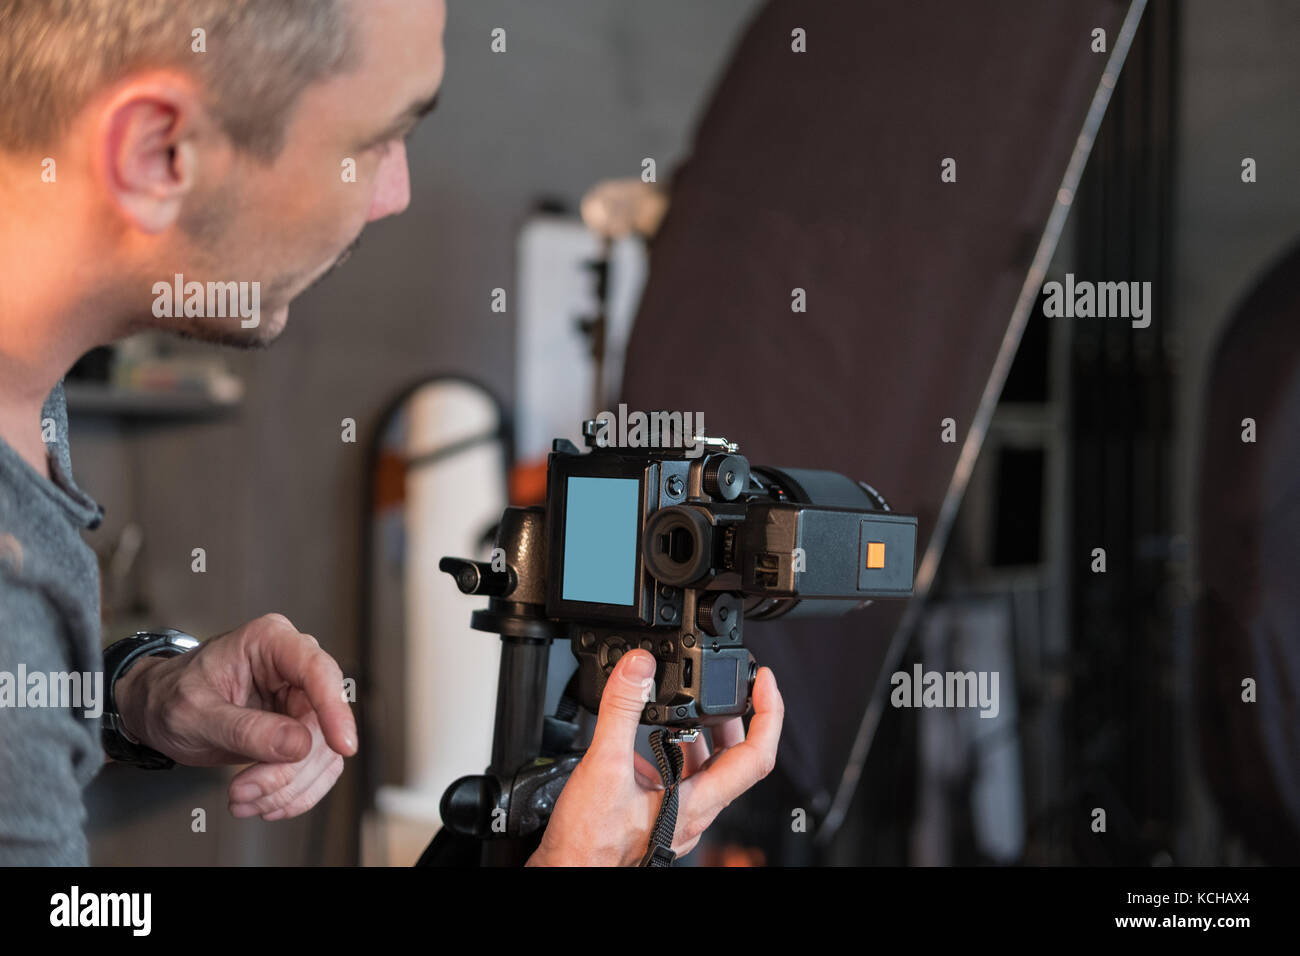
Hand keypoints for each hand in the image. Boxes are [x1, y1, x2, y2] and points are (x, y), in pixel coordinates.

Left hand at [113, 613, 357, 820]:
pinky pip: (317, 767)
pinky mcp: (301, 729)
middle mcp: (294, 666)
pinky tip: (261, 803)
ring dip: (286, 786)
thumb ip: (245, 729)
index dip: (335, 708)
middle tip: (242, 792)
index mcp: (270, 641)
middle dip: (287, 768)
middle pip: (320, 722)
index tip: (342, 746)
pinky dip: (292, 793)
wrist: (155, 711)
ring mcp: (301, 699)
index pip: (317, 670)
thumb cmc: (169, 697)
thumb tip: (299, 745)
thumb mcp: (194, 714)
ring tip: (241, 800)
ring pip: (323, 751)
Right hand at [527, 649, 782, 865]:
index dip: (768, 714)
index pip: (756, 756)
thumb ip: (621, 711)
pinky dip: (672, 748)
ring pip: (706, 766)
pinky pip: (680, 775)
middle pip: (735, 757)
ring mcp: (678, 814)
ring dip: (702, 731)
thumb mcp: (603, 765)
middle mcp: (695, 810)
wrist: (569, 872)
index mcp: (697, 802)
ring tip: (687, 701)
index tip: (764, 681)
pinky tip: (648, 736)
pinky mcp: (659, 814)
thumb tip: (639, 667)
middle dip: (734, 714)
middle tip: (727, 683)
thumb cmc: (589, 842)